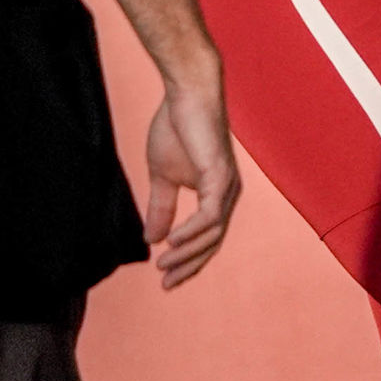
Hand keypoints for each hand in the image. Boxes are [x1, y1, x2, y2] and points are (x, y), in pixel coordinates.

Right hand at [142, 64, 238, 284]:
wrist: (185, 96)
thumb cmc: (176, 130)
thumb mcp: (162, 177)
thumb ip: (161, 208)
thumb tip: (152, 239)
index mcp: (217, 196)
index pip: (207, 238)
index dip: (188, 260)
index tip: (166, 278)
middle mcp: (228, 195)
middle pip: (212, 242)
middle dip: (189, 265)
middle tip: (166, 284)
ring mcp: (227, 187)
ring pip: (213, 233)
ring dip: (187, 253)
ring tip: (164, 266)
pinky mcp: (220, 176)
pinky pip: (210, 214)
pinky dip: (192, 231)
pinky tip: (172, 243)